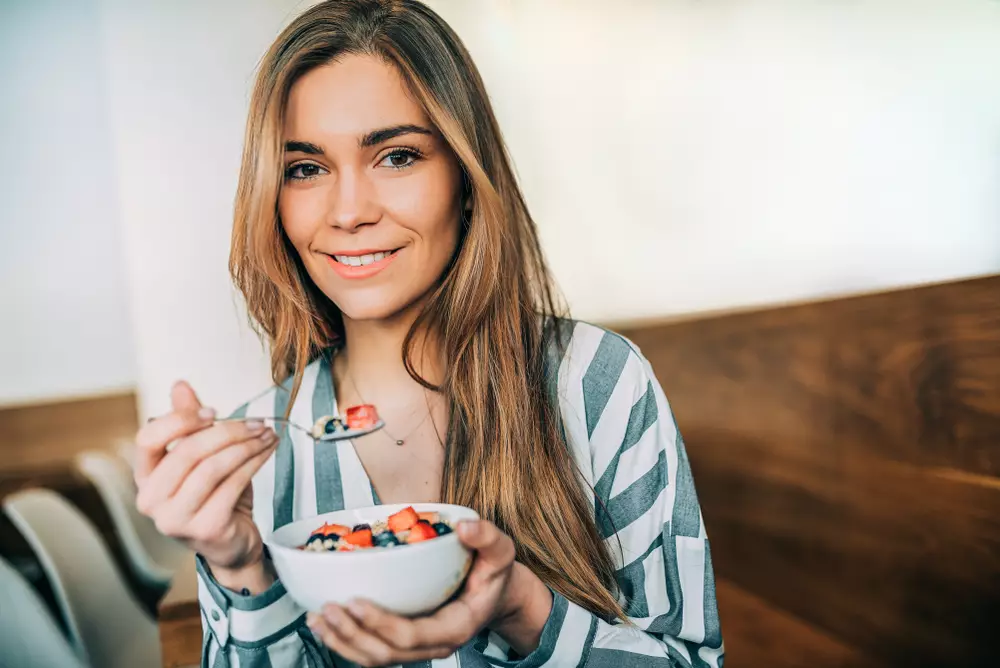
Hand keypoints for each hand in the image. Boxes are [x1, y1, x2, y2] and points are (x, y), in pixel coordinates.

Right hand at [133, 381, 278, 574]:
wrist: (232, 544)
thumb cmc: (215, 496)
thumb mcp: (201, 457)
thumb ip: (189, 423)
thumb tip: (180, 385)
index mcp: (145, 477)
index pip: (148, 439)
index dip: (180, 420)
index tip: (213, 411)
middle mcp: (152, 500)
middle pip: (187, 451)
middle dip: (227, 431)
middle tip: (257, 422)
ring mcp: (175, 519)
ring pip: (213, 467)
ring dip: (245, 445)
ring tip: (267, 434)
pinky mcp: (205, 528)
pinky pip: (232, 485)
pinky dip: (254, 463)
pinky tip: (267, 452)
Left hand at [307, 520, 552, 665]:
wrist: (497, 593)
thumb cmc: (494, 571)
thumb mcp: (501, 551)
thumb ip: (486, 537)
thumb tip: (464, 526)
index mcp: (455, 628)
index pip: (412, 635)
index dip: (380, 623)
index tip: (355, 601)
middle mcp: (433, 645)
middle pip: (386, 653)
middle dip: (352, 634)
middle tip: (326, 607)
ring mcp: (417, 648)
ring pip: (374, 658)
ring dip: (342, 641)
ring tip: (316, 617)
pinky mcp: (403, 642)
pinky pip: (370, 650)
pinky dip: (345, 640)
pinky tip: (324, 623)